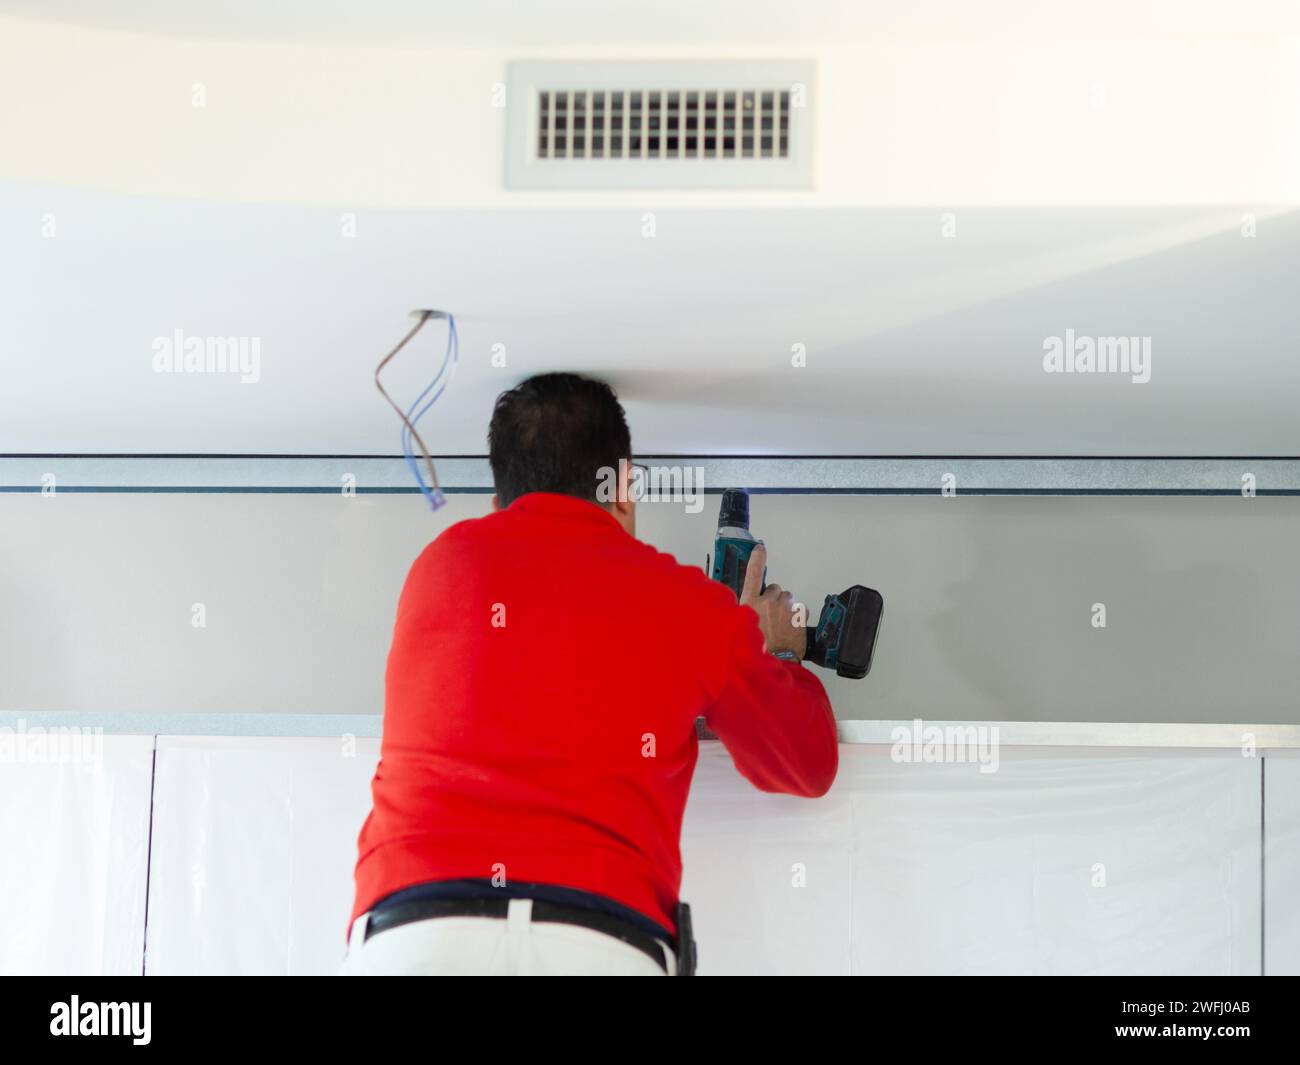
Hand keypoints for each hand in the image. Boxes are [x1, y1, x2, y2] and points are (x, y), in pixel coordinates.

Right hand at [739, 544, 805, 660]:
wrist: (775, 663)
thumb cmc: (757, 648)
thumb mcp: (740, 627)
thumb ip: (744, 611)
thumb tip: (748, 605)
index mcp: (749, 603)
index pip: (752, 574)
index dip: (756, 559)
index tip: (760, 548)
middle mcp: (767, 601)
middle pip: (774, 589)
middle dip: (774, 600)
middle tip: (770, 617)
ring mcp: (785, 607)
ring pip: (788, 598)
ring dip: (785, 608)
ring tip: (781, 625)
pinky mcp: (800, 614)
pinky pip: (799, 608)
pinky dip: (796, 616)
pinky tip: (790, 629)